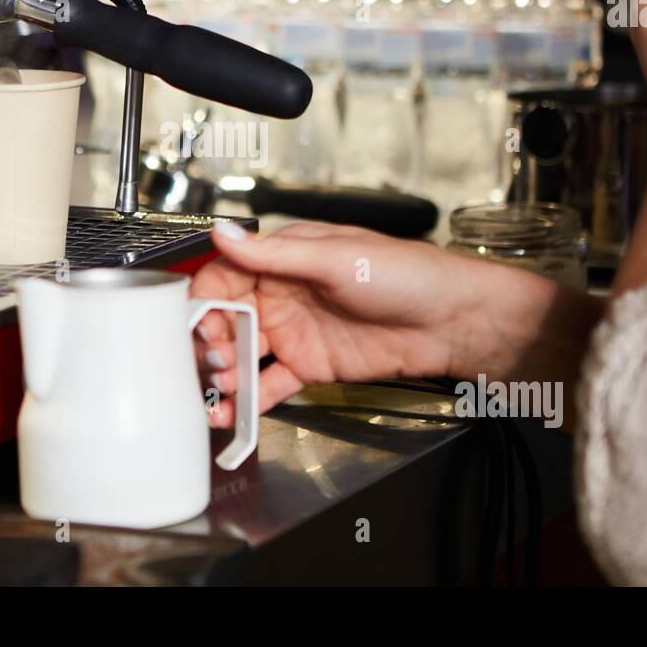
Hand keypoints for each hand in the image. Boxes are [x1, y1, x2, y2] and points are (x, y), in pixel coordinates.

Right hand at [190, 220, 602, 428]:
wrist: (455, 321)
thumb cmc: (407, 273)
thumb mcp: (337, 257)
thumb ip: (275, 252)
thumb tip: (223, 231)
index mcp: (283, 258)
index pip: (223, 277)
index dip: (202, 303)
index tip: (192, 328)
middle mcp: (282, 294)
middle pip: (225, 321)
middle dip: (208, 345)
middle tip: (210, 366)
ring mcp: (295, 332)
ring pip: (243, 356)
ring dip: (224, 377)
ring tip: (215, 398)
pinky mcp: (312, 365)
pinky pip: (271, 385)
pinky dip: (250, 402)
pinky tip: (235, 415)